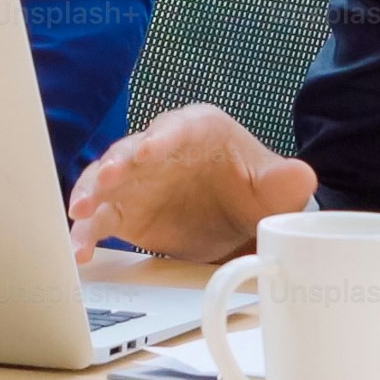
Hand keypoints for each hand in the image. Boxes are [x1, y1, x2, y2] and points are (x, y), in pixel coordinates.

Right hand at [64, 104, 315, 264]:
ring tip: (79, 214)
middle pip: (131, 151)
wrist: (240, 222)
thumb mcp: (274, 188)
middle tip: (106, 180)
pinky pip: (100, 219)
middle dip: (116, 165)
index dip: (161, 139)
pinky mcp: (124, 211)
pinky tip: (80, 251)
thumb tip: (300, 176)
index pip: (177, 128)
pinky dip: (87, 233)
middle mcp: (159, 149)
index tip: (148, 152)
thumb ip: (285, 181)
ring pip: (105, 181)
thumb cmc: (253, 191)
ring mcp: (136, 181)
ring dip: (90, 195)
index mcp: (198, 129)